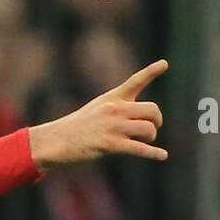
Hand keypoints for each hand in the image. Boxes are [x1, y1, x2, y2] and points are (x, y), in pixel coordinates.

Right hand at [27, 59, 167, 171]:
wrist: (56, 140)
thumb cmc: (77, 127)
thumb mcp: (97, 109)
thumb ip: (118, 109)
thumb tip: (141, 122)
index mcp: (112, 98)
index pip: (135, 81)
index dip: (151, 72)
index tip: (164, 64)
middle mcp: (114, 109)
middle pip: (152, 110)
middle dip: (157, 121)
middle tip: (152, 129)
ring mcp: (113, 127)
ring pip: (148, 129)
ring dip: (151, 138)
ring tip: (145, 142)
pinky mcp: (110, 144)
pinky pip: (139, 148)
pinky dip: (154, 153)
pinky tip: (162, 155)